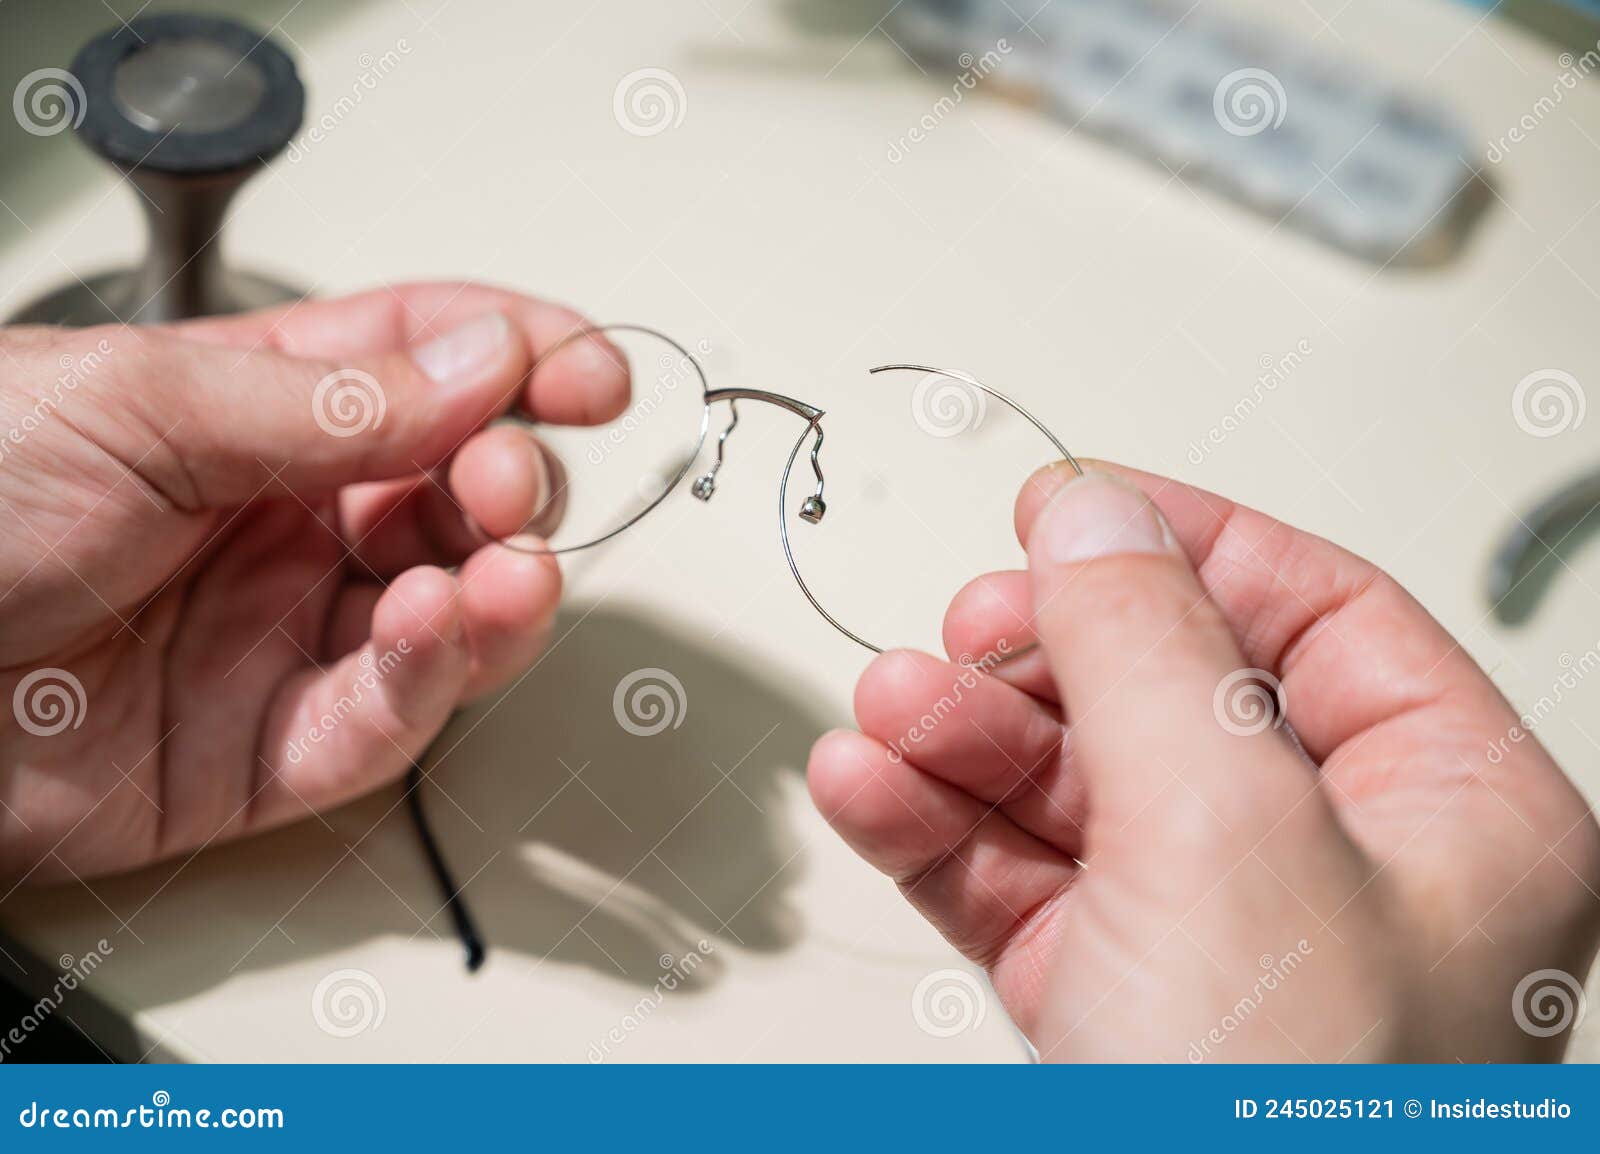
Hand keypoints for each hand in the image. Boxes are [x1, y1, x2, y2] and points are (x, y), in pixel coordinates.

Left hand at [0, 282, 626, 883]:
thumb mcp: (136, 405)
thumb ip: (328, 399)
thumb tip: (483, 361)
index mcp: (250, 411)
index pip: (425, 367)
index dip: (521, 361)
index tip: (591, 374)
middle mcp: (281, 521)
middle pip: (456, 494)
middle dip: (509, 482)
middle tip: (504, 481)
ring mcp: (279, 638)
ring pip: (443, 616)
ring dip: (497, 592)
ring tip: (504, 571)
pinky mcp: (262, 754)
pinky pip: (378, 723)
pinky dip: (426, 681)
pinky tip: (429, 630)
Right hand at [809, 462, 1599, 1060]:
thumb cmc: (1286, 1123)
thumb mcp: (1223, 836)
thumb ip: (1144, 648)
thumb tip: (1088, 512)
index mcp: (1452, 816)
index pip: (1320, 614)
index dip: (1188, 545)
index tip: (1073, 511)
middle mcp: (1341, 876)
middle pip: (1170, 696)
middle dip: (1045, 659)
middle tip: (962, 635)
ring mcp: (1217, 945)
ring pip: (1074, 787)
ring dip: (963, 740)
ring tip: (886, 715)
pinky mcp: (1113, 1008)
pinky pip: (1016, 880)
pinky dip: (935, 829)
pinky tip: (870, 790)